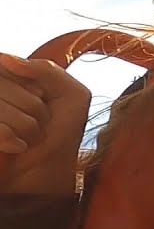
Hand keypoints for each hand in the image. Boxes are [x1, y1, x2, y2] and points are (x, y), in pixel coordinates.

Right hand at [0, 54, 91, 194]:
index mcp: (9, 76)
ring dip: (27, 127)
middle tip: (39, 123)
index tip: (44, 100)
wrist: (52, 170)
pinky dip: (14, 141)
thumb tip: (6, 59)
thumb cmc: (62, 130)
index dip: (36, 87)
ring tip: (28, 135)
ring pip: (2, 108)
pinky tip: (18, 147)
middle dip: (35, 109)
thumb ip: (47, 70)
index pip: (9, 63)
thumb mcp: (72, 94)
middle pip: (7, 86)